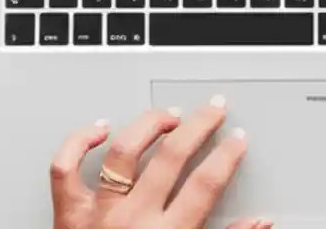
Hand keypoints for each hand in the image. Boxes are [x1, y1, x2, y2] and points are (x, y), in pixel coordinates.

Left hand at [49, 99, 270, 228]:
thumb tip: (259, 223)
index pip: (205, 184)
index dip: (227, 155)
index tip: (237, 140)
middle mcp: (132, 221)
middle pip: (171, 157)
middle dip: (199, 125)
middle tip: (213, 109)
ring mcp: (98, 214)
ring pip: (122, 152)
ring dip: (149, 125)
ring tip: (167, 114)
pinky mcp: (68, 214)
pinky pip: (65, 168)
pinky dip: (79, 142)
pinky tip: (100, 129)